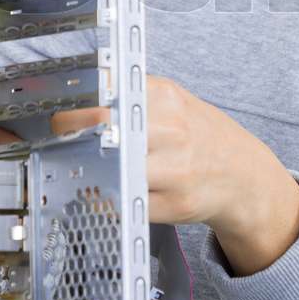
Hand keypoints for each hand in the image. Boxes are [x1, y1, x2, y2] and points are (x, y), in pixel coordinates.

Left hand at [0, 75, 298, 274]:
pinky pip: (126, 203)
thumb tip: (73, 104)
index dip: (77, 107)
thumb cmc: (198, 135)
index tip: (55, 115)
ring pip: (115, 170)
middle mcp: (171, 130)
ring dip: (90, 171)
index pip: (110, 94)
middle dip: (77, 138)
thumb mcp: (171, 103)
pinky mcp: (174, 204)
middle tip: (56, 142)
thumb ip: (129, 99)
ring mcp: (174, 169)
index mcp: (165, 96)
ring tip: (76, 168)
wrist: (243, 174)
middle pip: (108, 133)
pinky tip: (101, 193)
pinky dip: (107, 200)